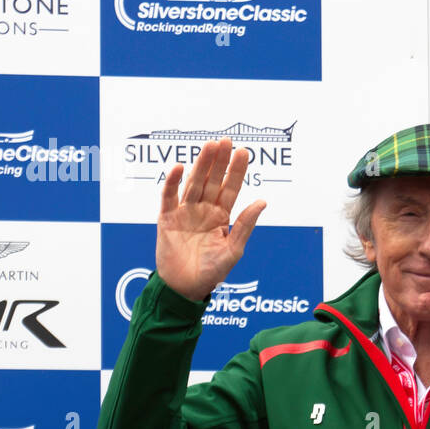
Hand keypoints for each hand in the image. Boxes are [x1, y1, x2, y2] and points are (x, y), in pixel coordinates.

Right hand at [156, 138, 266, 300]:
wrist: (185, 288)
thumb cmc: (211, 272)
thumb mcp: (233, 249)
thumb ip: (245, 225)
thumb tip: (263, 202)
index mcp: (221, 216)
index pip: (230, 188)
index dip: (236, 171)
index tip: (244, 151)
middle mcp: (203, 210)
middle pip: (212, 181)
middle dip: (219, 161)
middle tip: (226, 140)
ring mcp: (184, 212)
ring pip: (193, 184)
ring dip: (201, 165)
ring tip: (210, 146)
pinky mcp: (166, 219)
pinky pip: (169, 197)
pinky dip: (173, 183)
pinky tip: (180, 167)